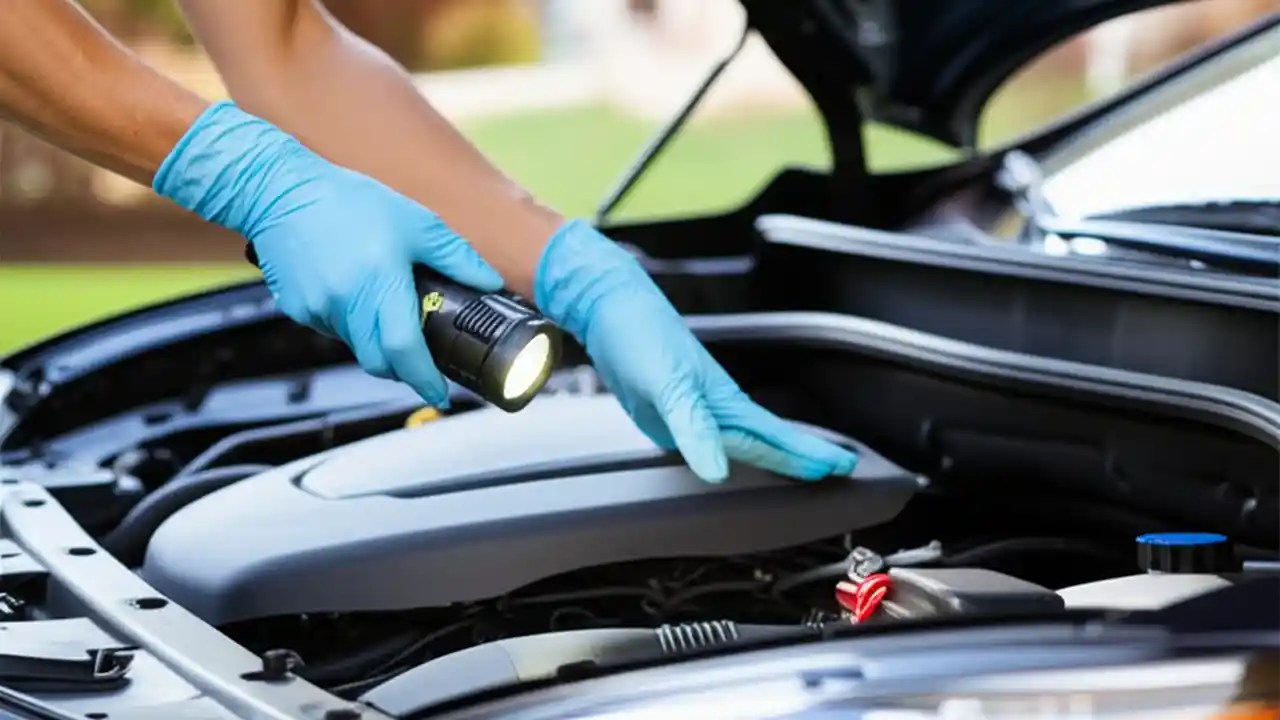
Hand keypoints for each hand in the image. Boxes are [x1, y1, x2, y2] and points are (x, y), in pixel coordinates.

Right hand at [153, 102, 502, 405]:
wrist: (281, 192)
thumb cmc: (350, 202)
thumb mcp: (417, 223)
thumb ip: (457, 257)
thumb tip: (490, 283)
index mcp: (379, 285)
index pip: (405, 350)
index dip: (424, 379)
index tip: (441, 394)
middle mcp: (345, 304)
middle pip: (379, 361)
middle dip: (403, 369)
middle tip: (420, 362)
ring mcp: (317, 310)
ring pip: (355, 346)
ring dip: (376, 341)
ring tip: (384, 308)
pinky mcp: (297, 309)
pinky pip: (331, 329)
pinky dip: (350, 323)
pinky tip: (353, 292)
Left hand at [535, 220, 858, 482]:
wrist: (608, 307)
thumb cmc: (641, 334)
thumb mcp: (668, 385)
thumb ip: (693, 429)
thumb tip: (717, 471)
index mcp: (724, 402)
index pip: (777, 437)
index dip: (810, 454)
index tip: (844, 464)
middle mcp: (714, 407)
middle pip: (768, 440)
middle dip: (801, 457)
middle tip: (834, 469)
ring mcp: (692, 409)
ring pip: (741, 439)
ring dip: (768, 454)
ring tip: (793, 466)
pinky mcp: (667, 411)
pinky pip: (706, 438)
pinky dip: (722, 450)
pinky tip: (720, 457)